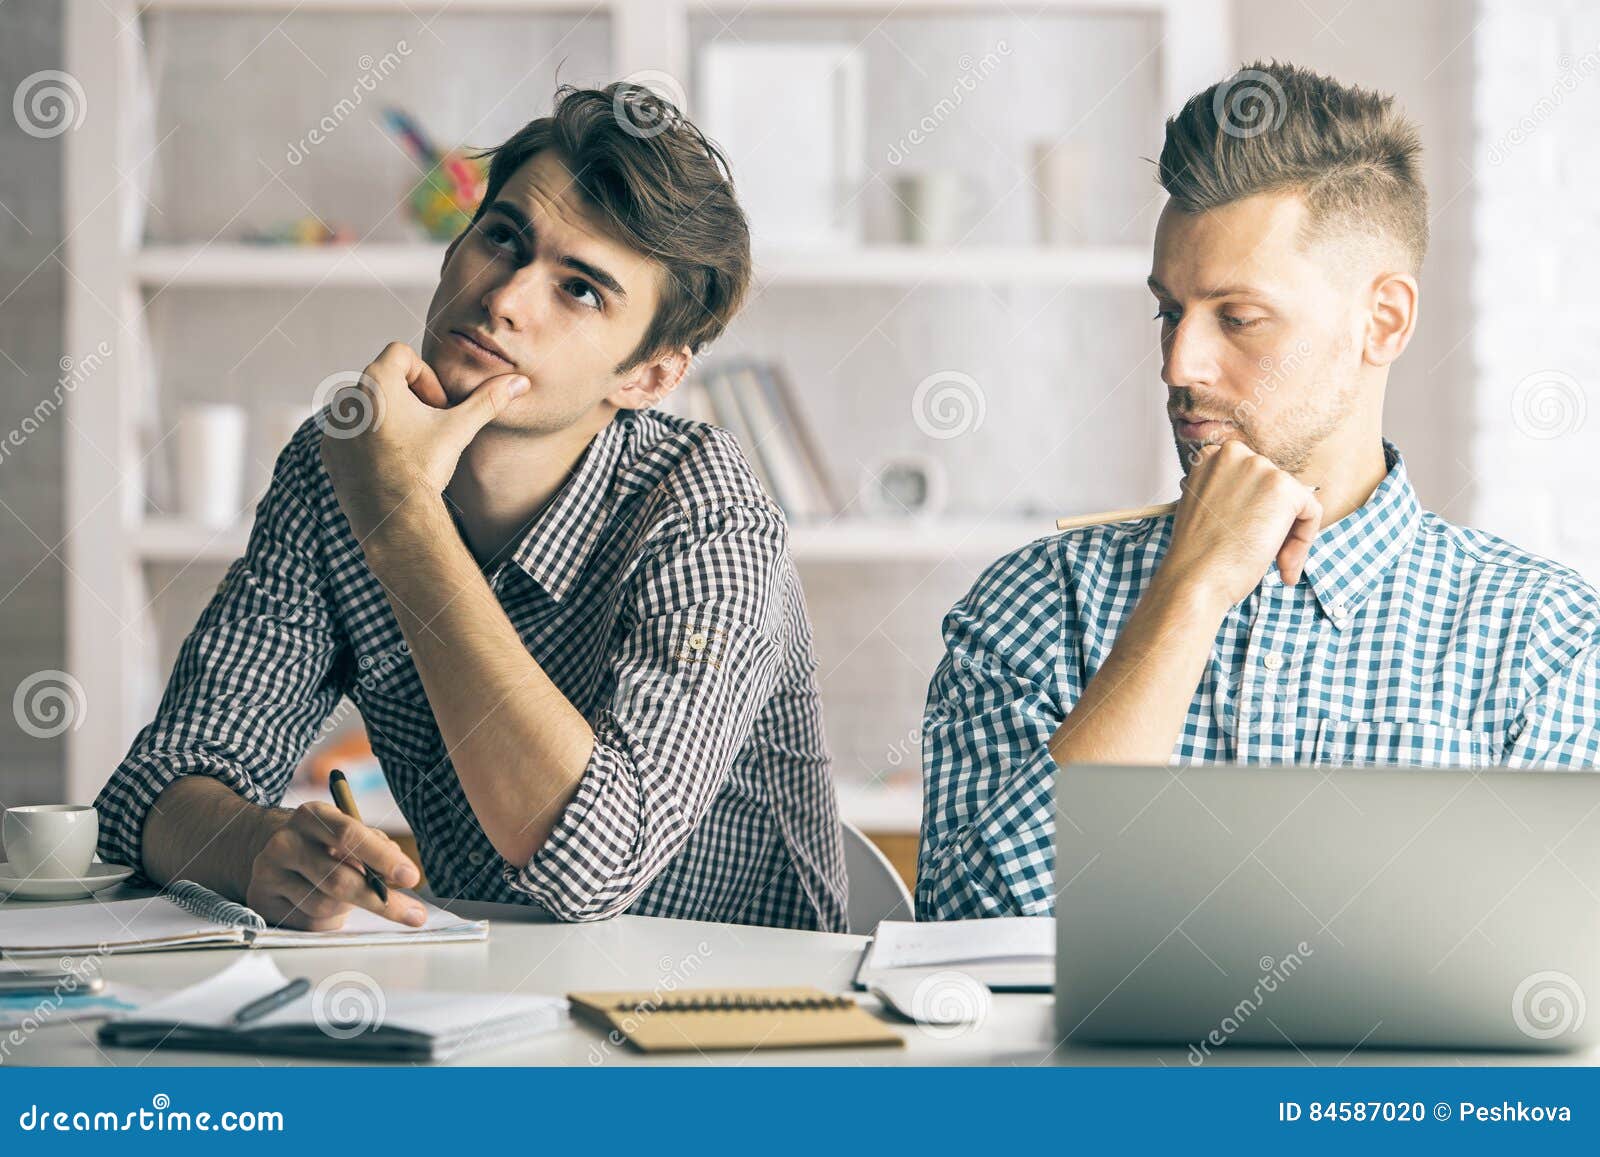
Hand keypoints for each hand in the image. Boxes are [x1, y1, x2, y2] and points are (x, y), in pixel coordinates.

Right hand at [244, 802, 426, 929]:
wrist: (270, 849)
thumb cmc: (324, 841)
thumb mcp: (349, 831)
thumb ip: (378, 848)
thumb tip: (400, 877)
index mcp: (312, 816)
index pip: (350, 836)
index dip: (383, 858)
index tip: (412, 877)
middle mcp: (285, 842)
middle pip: (338, 879)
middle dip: (380, 900)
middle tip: (414, 914)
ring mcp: (267, 873)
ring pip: (325, 906)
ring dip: (349, 909)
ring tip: (351, 897)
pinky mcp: (261, 901)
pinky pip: (309, 924)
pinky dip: (331, 920)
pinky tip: (329, 907)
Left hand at [318, 341, 528, 540]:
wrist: (394, 515)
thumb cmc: (425, 467)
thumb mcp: (459, 428)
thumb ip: (487, 400)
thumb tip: (520, 382)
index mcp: (377, 380)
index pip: (402, 354)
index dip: (425, 376)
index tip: (437, 405)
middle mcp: (349, 396)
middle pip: (384, 379)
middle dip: (408, 398)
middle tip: (429, 426)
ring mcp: (335, 424)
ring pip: (367, 406)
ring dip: (388, 417)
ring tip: (410, 445)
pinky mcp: (329, 450)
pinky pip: (350, 432)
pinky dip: (368, 440)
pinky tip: (389, 462)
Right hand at [1161, 440, 1322, 607]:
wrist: (1195, 578)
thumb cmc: (1196, 554)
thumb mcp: (1204, 508)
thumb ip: (1227, 492)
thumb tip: (1256, 499)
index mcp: (1210, 457)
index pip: (1251, 478)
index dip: (1253, 510)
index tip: (1246, 536)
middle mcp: (1234, 454)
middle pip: (1274, 487)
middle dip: (1272, 521)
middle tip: (1260, 554)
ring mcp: (1259, 467)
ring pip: (1294, 501)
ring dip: (1289, 535)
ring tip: (1274, 564)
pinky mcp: (1283, 487)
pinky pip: (1311, 511)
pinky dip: (1304, 540)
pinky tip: (1284, 564)